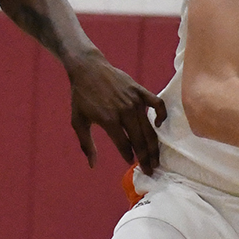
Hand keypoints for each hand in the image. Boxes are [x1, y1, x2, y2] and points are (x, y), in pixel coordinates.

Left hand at [67, 54, 166, 172]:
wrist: (88, 68)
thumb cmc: (81, 96)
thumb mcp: (78, 121)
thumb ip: (86, 144)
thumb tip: (92, 165)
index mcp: (109, 120)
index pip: (123, 145)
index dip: (128, 156)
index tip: (131, 163)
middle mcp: (124, 111)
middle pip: (139, 140)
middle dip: (146, 158)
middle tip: (151, 170)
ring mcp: (135, 101)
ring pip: (149, 128)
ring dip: (154, 146)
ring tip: (156, 158)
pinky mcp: (140, 91)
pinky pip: (157, 104)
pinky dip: (161, 115)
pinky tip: (158, 124)